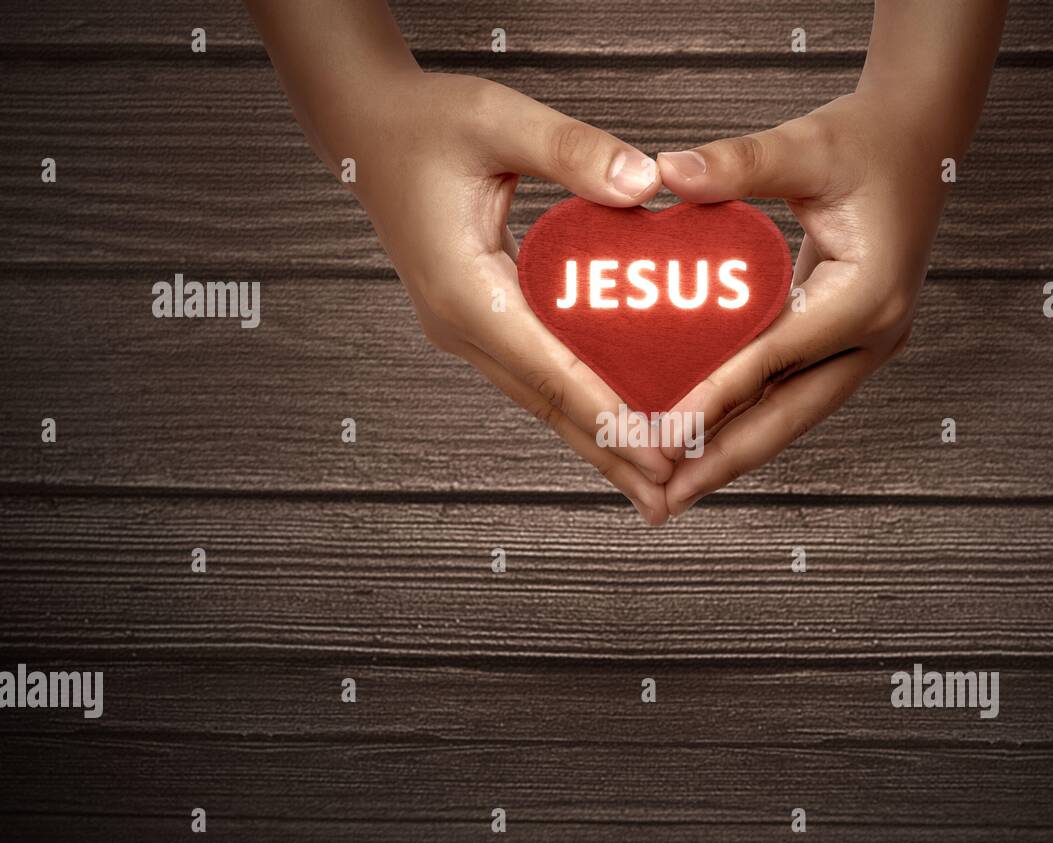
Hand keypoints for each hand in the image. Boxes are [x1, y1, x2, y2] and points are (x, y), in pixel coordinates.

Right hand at [348, 70, 673, 522]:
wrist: (369, 129)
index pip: (548, 369)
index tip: (657, 454)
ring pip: (540, 400)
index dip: (606, 415)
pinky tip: (614, 425)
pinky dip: (578, 406)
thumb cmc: (429, 123)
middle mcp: (461, 324)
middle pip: (546, 405)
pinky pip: (535, 376)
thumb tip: (645, 185)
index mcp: (465, 289)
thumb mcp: (499, 119)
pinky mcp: (477, 322)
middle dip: (609, 453)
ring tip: (649, 483)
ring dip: (595, 441)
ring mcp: (465, 329)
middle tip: (666, 497)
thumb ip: (571, 151)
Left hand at [655, 0, 1003, 515]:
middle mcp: (872, 336)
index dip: (714, 398)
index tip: (662, 434)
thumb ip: (739, 164)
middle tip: (660, 503)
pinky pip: (789, 394)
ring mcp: (864, 345)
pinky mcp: (847, 342)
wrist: (922, 139)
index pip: (775, 360)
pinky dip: (744, 419)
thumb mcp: (806, 146)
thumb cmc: (868, 142)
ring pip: (790, 417)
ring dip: (730, 454)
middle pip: (787, 418)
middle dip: (721, 463)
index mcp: (866, 297)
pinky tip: (701, 438)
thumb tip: (666, 173)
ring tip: (671, 490)